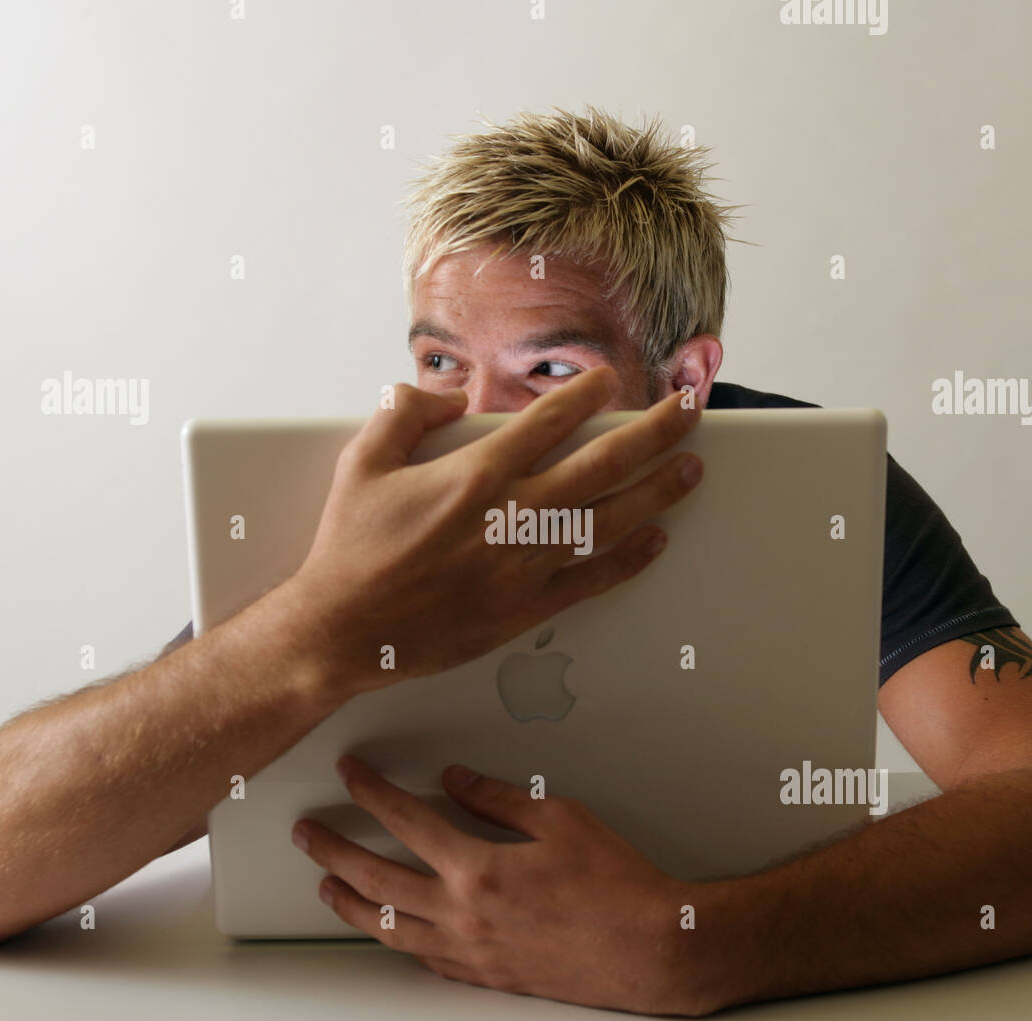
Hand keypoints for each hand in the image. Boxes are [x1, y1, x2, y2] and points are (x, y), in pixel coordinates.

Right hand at [284, 367, 701, 699]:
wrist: (341, 629)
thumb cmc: (350, 548)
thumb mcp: (362, 461)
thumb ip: (404, 412)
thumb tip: (448, 396)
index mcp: (474, 474)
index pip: (549, 420)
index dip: (587, 394)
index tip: (610, 380)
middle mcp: (510, 515)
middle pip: (601, 464)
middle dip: (654, 433)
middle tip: (686, 411)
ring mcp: (523, 565)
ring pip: (610, 520)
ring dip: (657, 492)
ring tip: (690, 470)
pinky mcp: (524, 609)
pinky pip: (592, 581)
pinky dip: (629, 561)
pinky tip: (655, 542)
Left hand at [291, 755, 706, 1015]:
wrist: (650, 948)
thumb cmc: (615, 886)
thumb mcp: (561, 818)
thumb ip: (500, 798)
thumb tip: (458, 779)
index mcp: (478, 868)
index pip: (405, 820)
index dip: (371, 792)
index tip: (351, 773)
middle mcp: (463, 914)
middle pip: (377, 880)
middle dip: (335, 851)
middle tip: (310, 834)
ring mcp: (470, 951)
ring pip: (389, 929)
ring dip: (350, 904)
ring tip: (327, 886)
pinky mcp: (485, 975)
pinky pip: (425, 959)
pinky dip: (398, 942)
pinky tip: (390, 933)